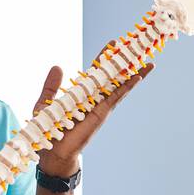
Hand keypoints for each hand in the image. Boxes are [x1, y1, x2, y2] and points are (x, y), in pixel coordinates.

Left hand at [33, 45, 152, 175]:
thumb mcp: (46, 102)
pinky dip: (127, 87)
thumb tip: (58, 66)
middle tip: (135, 45)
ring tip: (148, 61)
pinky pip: (117, 97)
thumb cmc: (48, 129)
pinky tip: (138, 77)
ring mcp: (99, 105)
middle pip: (111, 75)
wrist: (53, 151)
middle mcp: (92, 97)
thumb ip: (51, 86)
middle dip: (123, 61)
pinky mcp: (102, 113)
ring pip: (119, 85)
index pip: (94, 71)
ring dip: (133, 73)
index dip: (104, 57)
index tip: (113, 43)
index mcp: (80, 93)